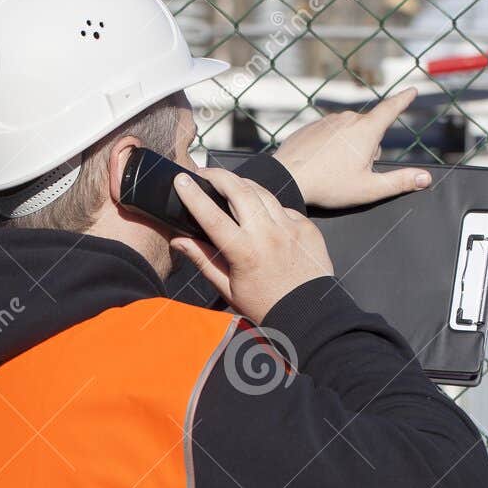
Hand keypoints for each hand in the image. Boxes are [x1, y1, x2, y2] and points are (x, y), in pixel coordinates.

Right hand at [171, 167, 331, 323]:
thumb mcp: (228, 288)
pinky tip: (258, 213)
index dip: (193, 195)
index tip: (181, 180)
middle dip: (218, 175)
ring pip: (261, 192)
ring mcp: (290, 228)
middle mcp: (268, 235)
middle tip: (204, 173)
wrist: (310, 315)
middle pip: (239, 190)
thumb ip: (203, 259)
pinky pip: (281, 207)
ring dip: (242, 184)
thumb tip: (178, 240)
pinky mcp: (306, 227)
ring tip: (227, 185)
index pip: (212, 216)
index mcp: (245, 253)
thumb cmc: (266, 305)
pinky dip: (266, 206)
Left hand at [272, 88, 431, 208]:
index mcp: (366, 130)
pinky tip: (319, 164)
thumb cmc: (329, 185)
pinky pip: (328, 135)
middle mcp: (348, 118)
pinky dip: (329, 147)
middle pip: (369, 130)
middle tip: (352, 173)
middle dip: (368, 149)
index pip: (391, 109)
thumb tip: (426, 178)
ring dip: (348, 148)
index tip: (411, 91)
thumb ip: (400, 182)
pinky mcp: (311, 126)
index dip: (404, 100)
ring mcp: (327, 120)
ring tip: (333, 170)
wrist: (286, 179)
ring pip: (348, 133)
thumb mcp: (369, 189)